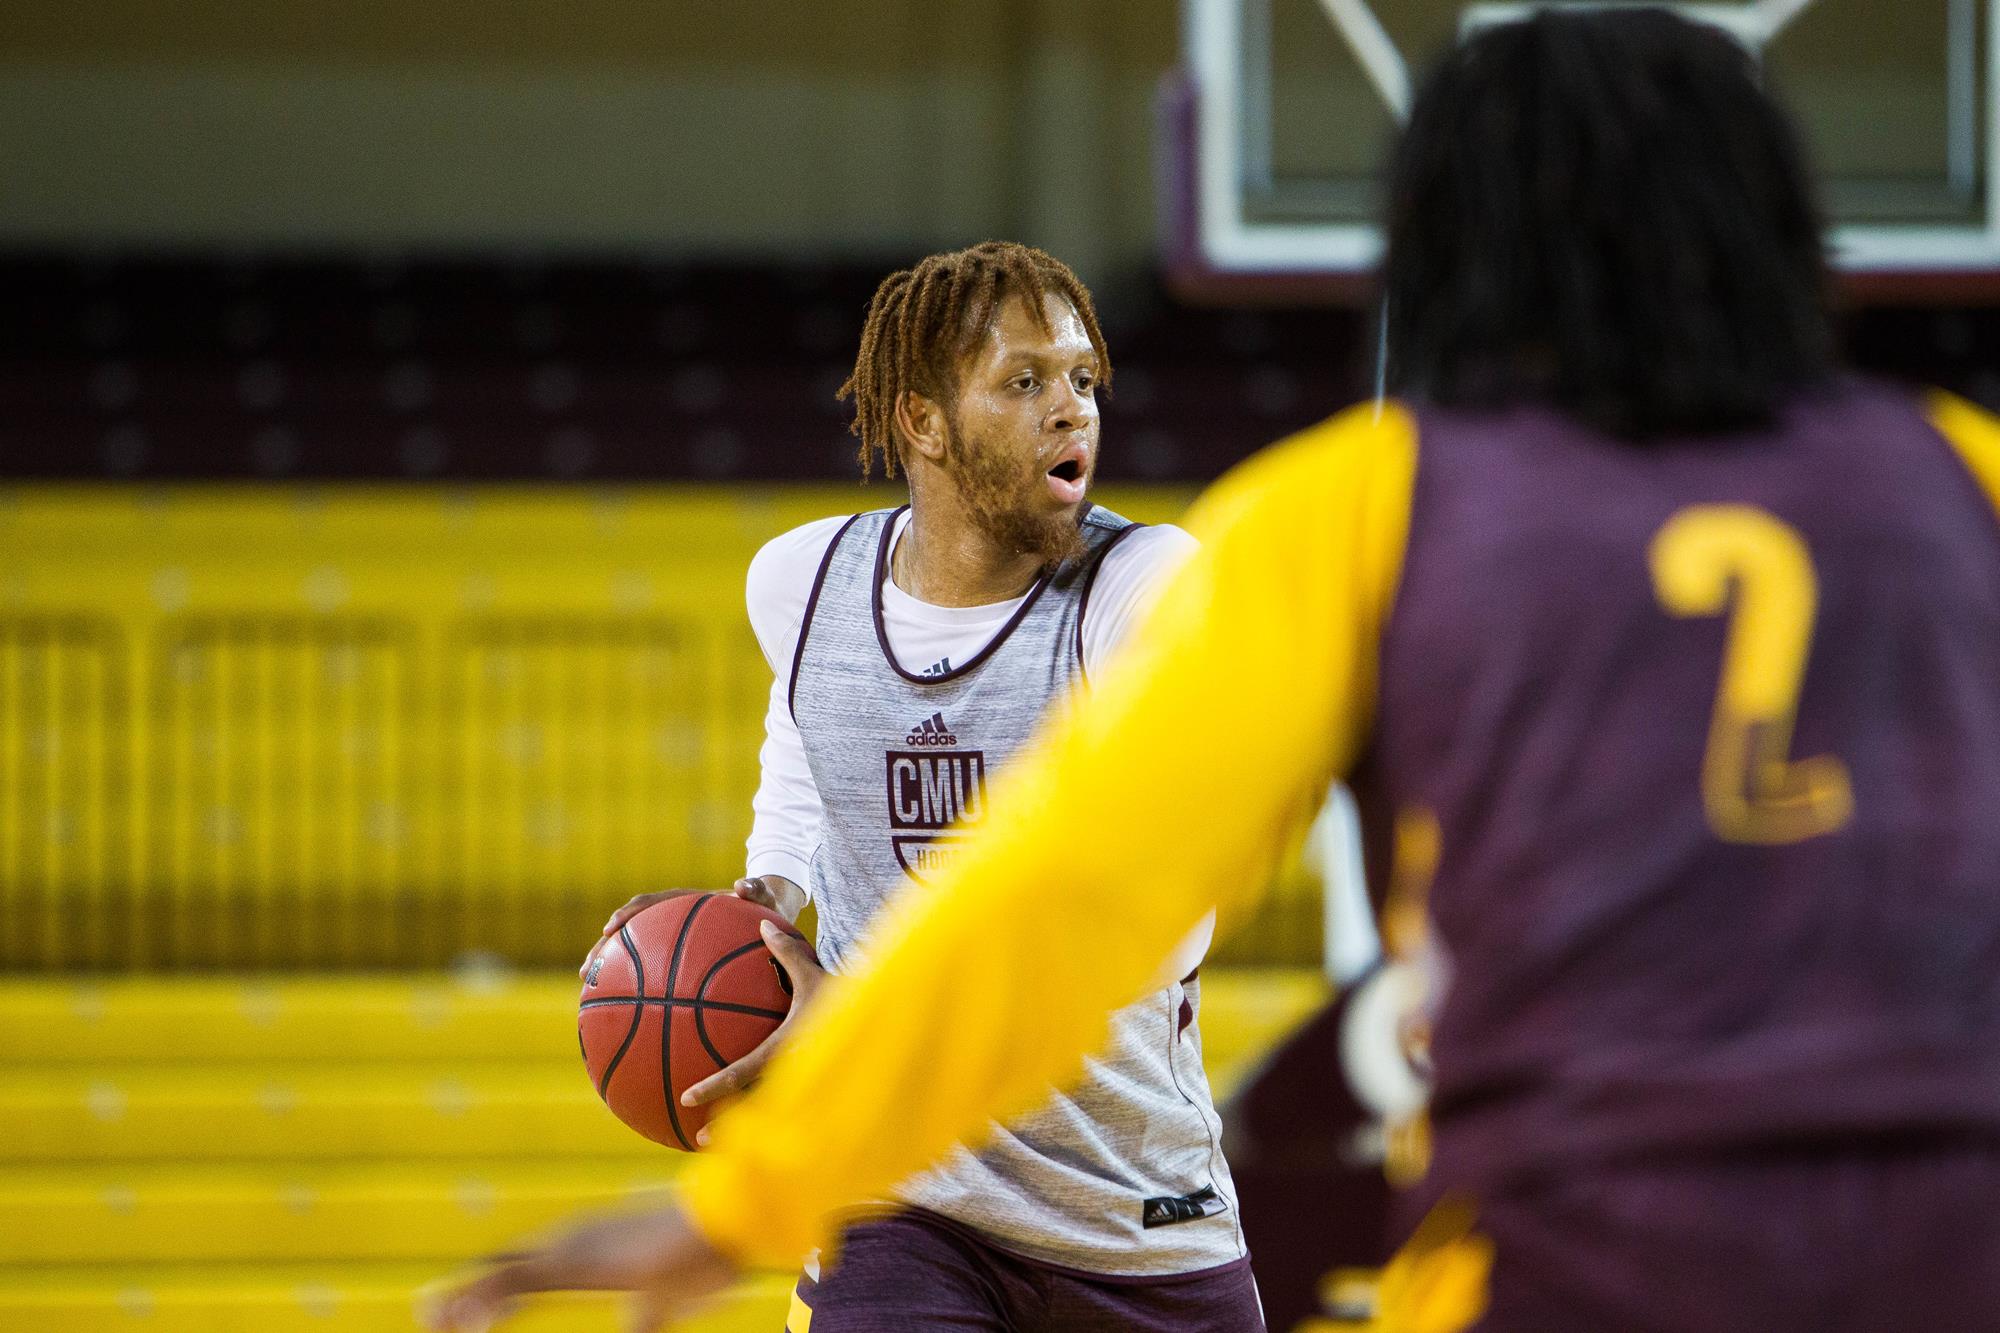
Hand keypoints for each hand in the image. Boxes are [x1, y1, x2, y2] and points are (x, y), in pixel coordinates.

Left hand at [420, 1201, 737, 1332]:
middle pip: (504, 1269)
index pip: (529, 1269)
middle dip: (464, 1294)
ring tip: (427, 1318)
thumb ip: (648, 1319)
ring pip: (500, 1276)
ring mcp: (570, 1251)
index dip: (493, 1289)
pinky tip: (461, 1322)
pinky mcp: (575, 1264)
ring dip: (462, 1300)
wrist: (728, 1224)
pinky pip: (514, 1284)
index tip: (457, 1312)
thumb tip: (635, 1329)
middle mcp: (572, 1243)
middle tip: (424, 1313)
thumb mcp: (670, 1301)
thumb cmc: (708, 1255)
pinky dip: (483, 1301)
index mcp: (590, 1250)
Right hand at [579, 877, 803, 981]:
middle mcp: (671, 919)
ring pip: (633, 953)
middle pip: (629, 931)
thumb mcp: (763, 895)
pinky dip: (637, 987)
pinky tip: (631, 1016)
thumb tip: (743, 885)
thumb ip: (755, 889)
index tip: (610, 929)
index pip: (649, 904)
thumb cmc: (764, 904)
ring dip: (611, 969)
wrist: (767, 911)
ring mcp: (671, 938)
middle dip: (604, 948)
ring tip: (592, 994)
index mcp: (684, 902)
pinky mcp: (678, 956)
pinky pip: (652, 971)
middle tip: (587, 970)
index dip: (628, 915)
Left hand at [681, 920, 830, 1139]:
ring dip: (748, 1133)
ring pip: (772, 1117)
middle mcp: (797, 1073)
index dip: (714, 1086)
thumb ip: (787, 952)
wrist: (897, 1021)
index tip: (687, 1096)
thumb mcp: (816, 973)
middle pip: (754, 1108)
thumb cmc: (851, 995)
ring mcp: (811, 1087)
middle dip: (728, 1129)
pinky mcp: (823, 1093)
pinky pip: (791, 1109)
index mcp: (790, 1047)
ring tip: (722, 1143)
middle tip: (696, 1139)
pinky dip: (773, 1121)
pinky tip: (760, 1130)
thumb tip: (762, 925)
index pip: (744, 1071)